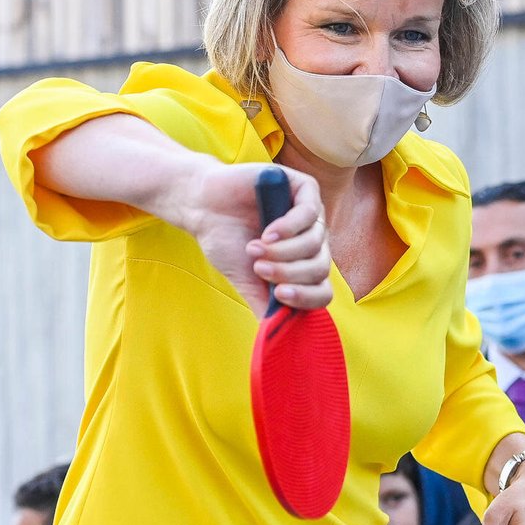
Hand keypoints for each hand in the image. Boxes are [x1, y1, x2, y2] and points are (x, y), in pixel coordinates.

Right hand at [182, 162, 332, 317]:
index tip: (279, 296)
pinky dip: (288, 228)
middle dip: (289, 273)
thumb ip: (265, 304)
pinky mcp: (305, 189)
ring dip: (284, 251)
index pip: (322, 291)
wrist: (202, 206)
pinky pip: (311, 214)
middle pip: (320, 268)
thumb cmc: (225, 241)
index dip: (305, 297)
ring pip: (315, 243)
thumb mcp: (246, 280)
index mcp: (302, 266)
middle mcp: (312, 242)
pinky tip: (267, 232)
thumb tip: (278, 335)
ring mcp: (311, 215)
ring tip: (256, 249)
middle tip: (260, 269)